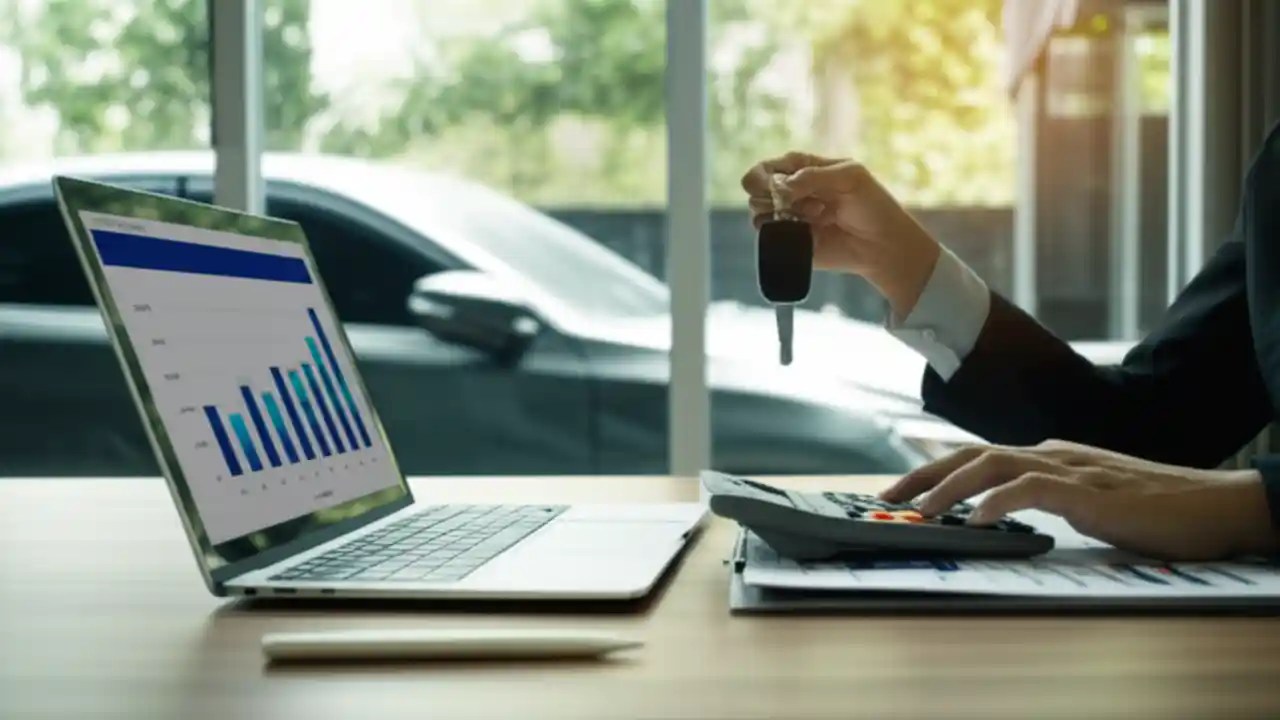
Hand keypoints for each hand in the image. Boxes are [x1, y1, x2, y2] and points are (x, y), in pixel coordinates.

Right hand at [740, 152, 939, 318]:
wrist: (883, 245)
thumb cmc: (873, 205)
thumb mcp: (850, 177)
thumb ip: (813, 176)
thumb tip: (779, 186)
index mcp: (803, 169)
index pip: (767, 166)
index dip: (764, 174)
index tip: (777, 185)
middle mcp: (791, 191)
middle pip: (754, 187)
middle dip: (770, 194)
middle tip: (799, 202)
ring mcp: (789, 216)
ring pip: (757, 210)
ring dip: (782, 213)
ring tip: (816, 215)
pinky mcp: (790, 241)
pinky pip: (767, 236)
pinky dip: (781, 232)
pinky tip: (809, 231)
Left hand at [879, 439, 1278, 560]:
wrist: (1211, 504)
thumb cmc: (1153, 508)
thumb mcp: (1087, 502)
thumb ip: (1049, 500)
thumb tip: (1007, 512)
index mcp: (1049, 456)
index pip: (979, 458)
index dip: (936, 472)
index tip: (902, 494)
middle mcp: (1051, 454)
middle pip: (972, 455)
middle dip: (924, 475)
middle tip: (887, 500)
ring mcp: (1069, 468)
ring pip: (992, 466)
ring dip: (949, 488)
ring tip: (919, 512)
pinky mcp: (1087, 490)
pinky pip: (1030, 489)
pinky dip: (996, 503)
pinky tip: (974, 521)